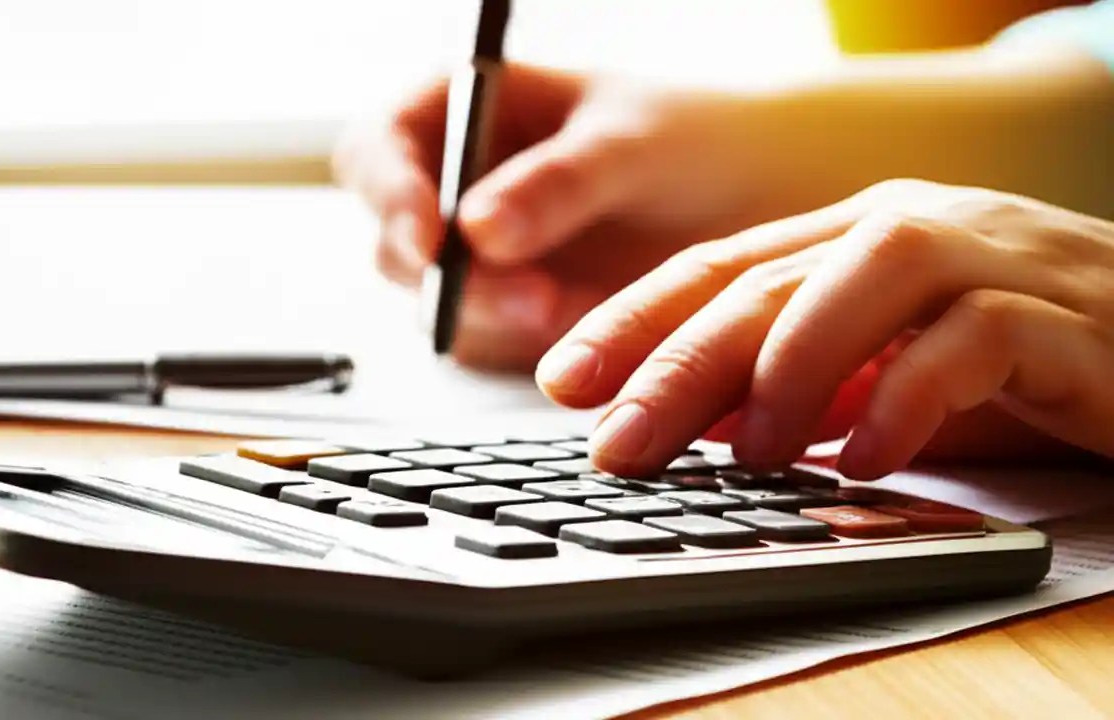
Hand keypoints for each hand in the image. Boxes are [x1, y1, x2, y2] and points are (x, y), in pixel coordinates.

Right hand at [334, 65, 779, 370]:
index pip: (380, 149)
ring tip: (570, 309)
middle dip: (453, 280)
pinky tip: (585, 318)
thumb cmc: (691, 138)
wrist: (754, 197)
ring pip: (440, 305)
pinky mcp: (512, 310)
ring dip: (495, 319)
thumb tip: (476, 231)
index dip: (390, 194)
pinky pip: (492, 342)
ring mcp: (480, 254)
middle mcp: (457, 185)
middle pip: (399, 242)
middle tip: (528, 298)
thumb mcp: (632, 145)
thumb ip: (558, 182)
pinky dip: (529, 343)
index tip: (431, 242)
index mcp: (462, 111)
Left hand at [535, 179, 1113, 478]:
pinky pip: (976, 338)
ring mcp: (992, 259)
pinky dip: (910, 397)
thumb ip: (797, 382)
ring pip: (863, 278)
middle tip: (616, 441)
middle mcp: (911, 231)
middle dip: (678, 361)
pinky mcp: (1068, 314)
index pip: (720, 266)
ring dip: (792, 369)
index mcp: (854, 237)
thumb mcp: (881, 375)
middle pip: (770, 278)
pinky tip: (866, 460)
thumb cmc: (1019, 364)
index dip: (635, 321)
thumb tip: (692, 418)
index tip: (565, 381)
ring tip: (748, 453)